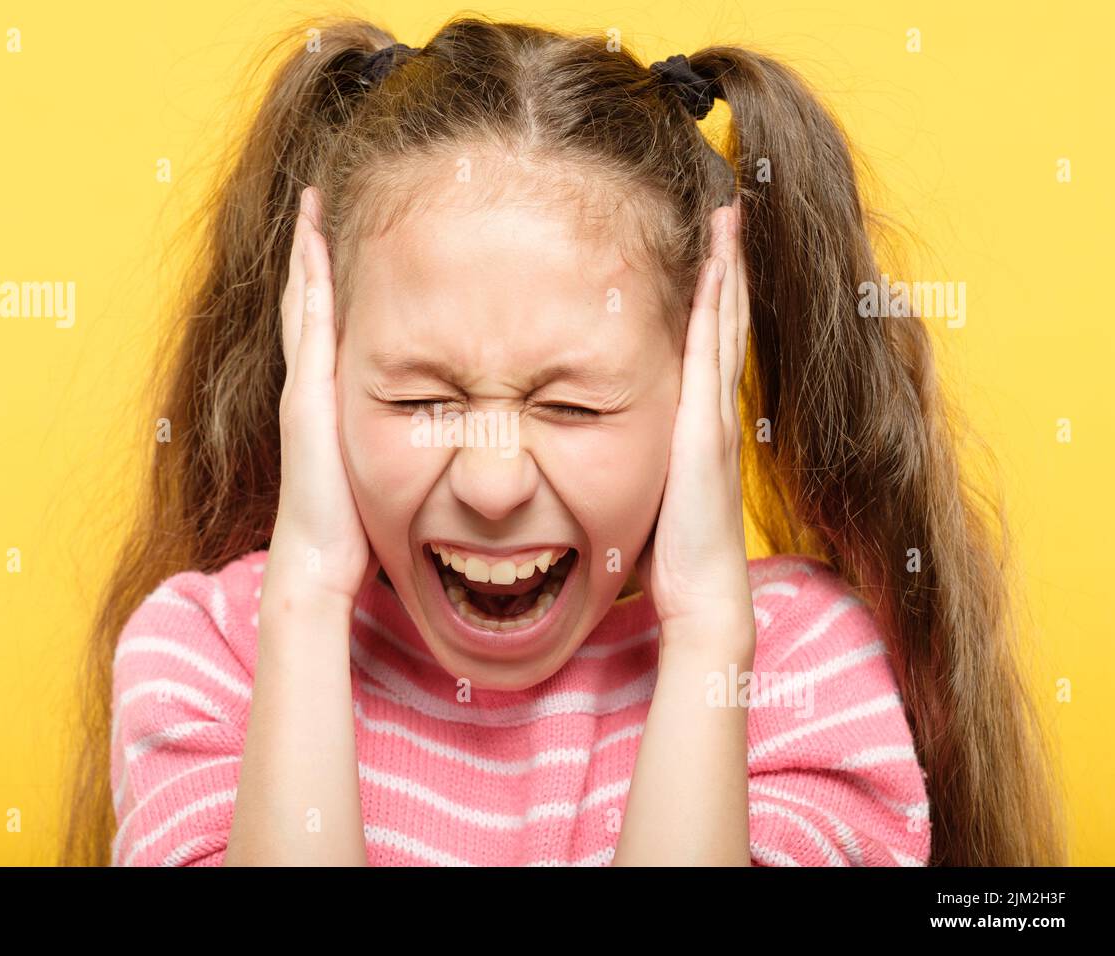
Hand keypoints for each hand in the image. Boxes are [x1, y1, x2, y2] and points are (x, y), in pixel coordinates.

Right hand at [265, 186, 378, 608]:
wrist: (317, 558)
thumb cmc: (350, 522)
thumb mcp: (377, 464)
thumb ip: (395, 434)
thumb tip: (433, 418)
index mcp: (324, 398)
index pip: (322, 324)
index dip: (323, 278)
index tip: (334, 233)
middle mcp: (307, 385)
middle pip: (303, 302)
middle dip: (308, 250)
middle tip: (314, 198)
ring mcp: (303, 389)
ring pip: (300, 305)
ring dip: (304, 254)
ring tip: (311, 207)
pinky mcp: (307, 400)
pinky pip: (308, 330)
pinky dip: (308, 288)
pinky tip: (314, 251)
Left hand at [635, 204, 754, 647]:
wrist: (702, 594)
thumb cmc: (673, 554)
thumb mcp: (653, 491)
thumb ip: (641, 460)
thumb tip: (604, 443)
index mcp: (702, 425)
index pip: (711, 344)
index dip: (716, 295)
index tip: (714, 248)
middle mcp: (715, 411)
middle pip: (725, 321)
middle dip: (729, 264)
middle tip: (731, 209)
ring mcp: (715, 416)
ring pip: (723, 325)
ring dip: (727, 270)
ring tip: (730, 218)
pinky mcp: (705, 427)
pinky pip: (710, 352)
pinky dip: (715, 307)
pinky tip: (716, 267)